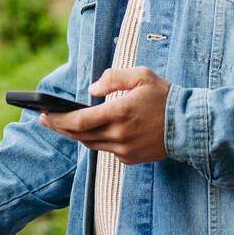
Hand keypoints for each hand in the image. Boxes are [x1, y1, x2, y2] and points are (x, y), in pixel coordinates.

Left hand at [39, 66, 171, 163]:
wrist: (190, 125)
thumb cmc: (166, 96)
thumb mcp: (141, 75)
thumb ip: (113, 78)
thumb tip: (92, 90)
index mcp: (120, 113)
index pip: (79, 121)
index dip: (58, 120)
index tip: (43, 114)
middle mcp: (119, 135)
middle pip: (80, 135)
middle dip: (59, 127)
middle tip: (44, 119)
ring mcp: (124, 150)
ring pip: (90, 144)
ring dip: (75, 135)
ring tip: (62, 124)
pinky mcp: (130, 159)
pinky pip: (106, 149)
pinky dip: (95, 140)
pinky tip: (88, 131)